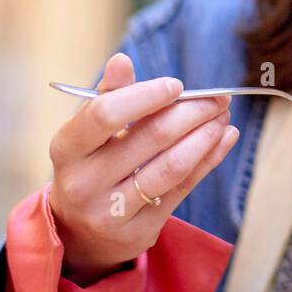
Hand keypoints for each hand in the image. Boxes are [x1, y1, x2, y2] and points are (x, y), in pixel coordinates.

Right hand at [49, 52, 239, 281]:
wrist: (79, 230)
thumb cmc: (91, 164)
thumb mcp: (89, 132)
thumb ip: (109, 96)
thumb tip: (121, 60)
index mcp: (66, 148)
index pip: (106, 114)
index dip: (146, 95)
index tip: (177, 85)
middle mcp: (83, 183)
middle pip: (150, 138)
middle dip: (191, 112)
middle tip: (217, 98)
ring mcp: (110, 211)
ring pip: (172, 166)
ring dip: (206, 136)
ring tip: (223, 117)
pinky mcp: (138, 231)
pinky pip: (183, 188)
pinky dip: (209, 160)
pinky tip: (225, 139)